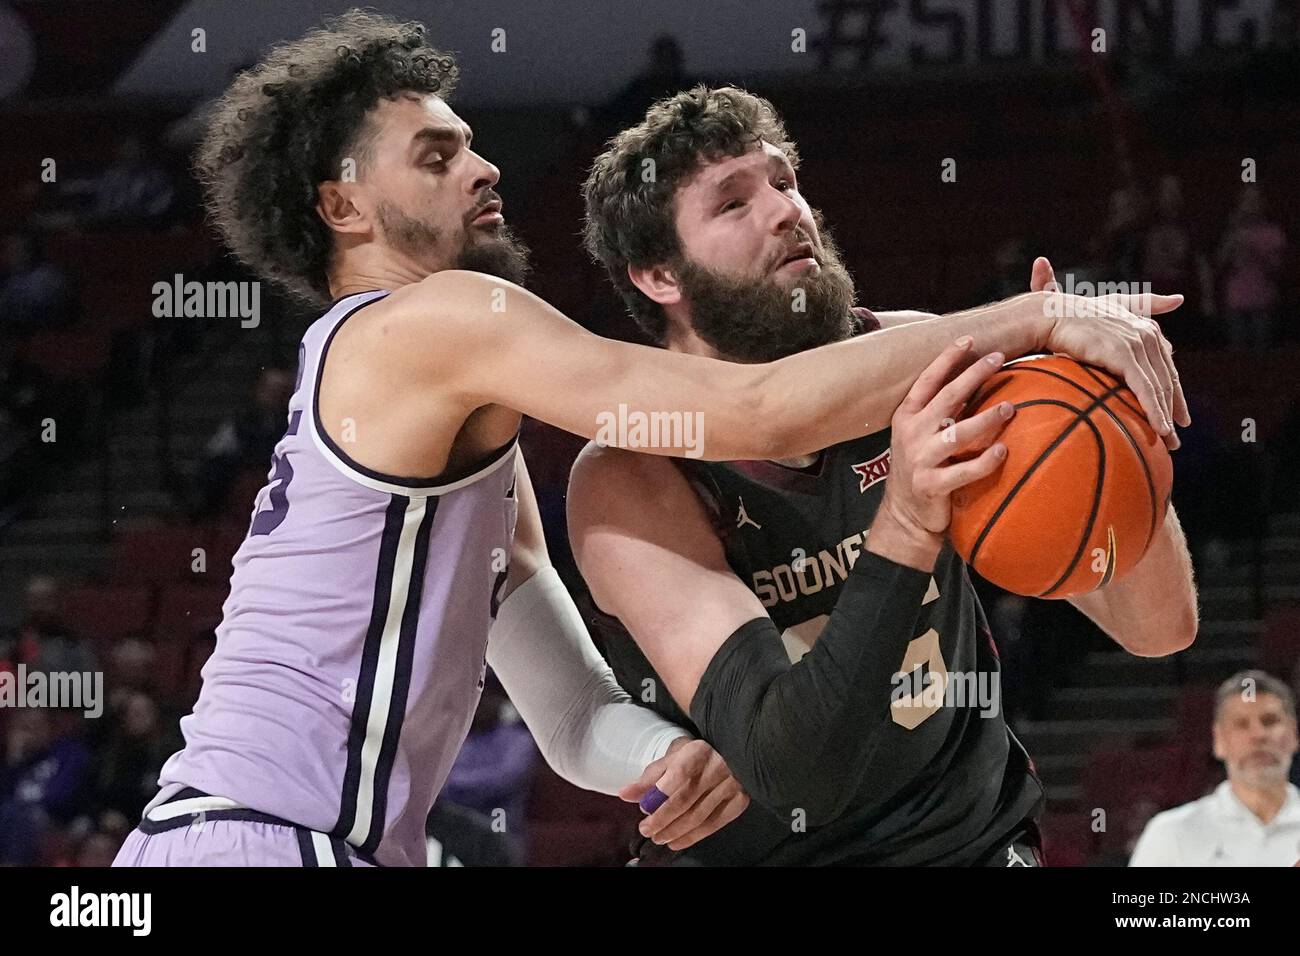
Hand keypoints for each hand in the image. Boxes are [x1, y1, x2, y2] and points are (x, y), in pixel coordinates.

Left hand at [618, 737, 748, 850]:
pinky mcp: (739, 801)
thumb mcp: (671, 761)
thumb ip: (649, 778)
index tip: (643, 809)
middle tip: (646, 830)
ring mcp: (731, 785)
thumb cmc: (694, 759)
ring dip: (674, 831)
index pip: (678, 775)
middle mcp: (718, 767)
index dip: (659, 794)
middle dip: (662, 819)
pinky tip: (676, 841)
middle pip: (686, 799)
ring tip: (658, 837)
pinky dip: (692, 837)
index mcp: (698, 751)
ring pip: (698, 816)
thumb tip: (625, 794)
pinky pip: (713, 825)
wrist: (728, 756)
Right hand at [879, 337, 1014, 541]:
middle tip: (999, 359)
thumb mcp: (920, 436)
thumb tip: (974, 384)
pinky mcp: (931, 485)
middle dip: (973, 376)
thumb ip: (940, 413)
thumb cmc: (921, 469)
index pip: (927, 381)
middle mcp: (911, 434)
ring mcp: (920, 460)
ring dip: (985, 419)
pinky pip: (963, 471)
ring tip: (1009, 408)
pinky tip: (1003, 451)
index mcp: (907, 417)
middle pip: (946, 398)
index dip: (948, 359)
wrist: (905, 515)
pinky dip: (985, 461)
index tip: (969, 339)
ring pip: (957, 433)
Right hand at [1024, 258, 1187, 449]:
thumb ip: (1147, 303)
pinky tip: (1160, 429)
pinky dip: (1154, 410)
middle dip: (1174, 410)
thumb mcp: (1116, 303)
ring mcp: (1138, 344)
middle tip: (1175, 439)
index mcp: (1148, 328)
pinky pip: (1145, 388)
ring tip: (1169, 443)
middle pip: (1167, 379)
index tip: (1177, 416)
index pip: (1166, 367)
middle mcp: (1148, 334)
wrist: (1050, 315)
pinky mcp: (1125, 355)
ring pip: (1159, 387)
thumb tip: (1179, 299)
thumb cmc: (1075, 313)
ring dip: (1166, 418)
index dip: (1174, 393)